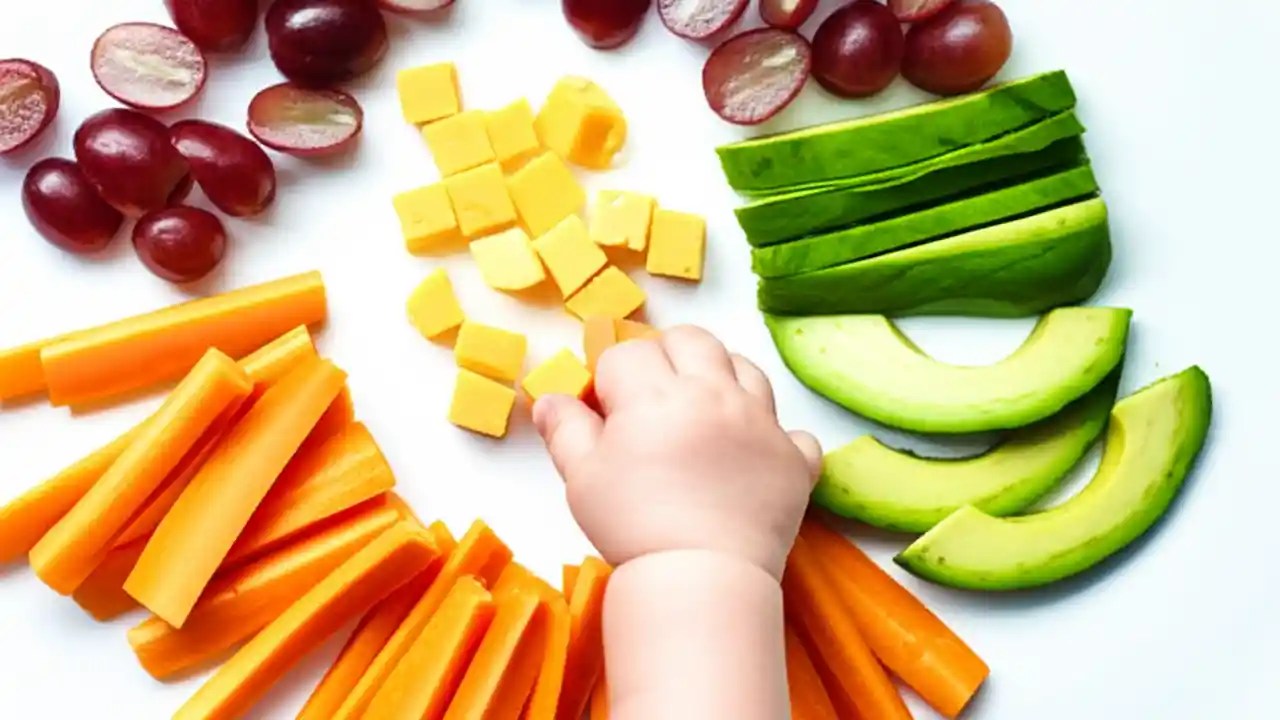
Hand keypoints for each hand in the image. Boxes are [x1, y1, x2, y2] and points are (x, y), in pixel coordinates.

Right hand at [533, 325, 821, 579]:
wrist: (701, 577)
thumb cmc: (632, 525)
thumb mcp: (582, 477)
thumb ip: (566, 430)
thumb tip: (550, 399)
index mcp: (656, 393)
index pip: (629, 353)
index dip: (611, 378)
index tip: (606, 411)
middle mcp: (714, 394)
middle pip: (692, 340)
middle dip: (667, 354)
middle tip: (652, 395)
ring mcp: (761, 423)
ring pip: (746, 369)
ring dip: (722, 378)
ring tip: (703, 411)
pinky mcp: (792, 459)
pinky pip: (794, 432)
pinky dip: (776, 438)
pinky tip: (754, 456)